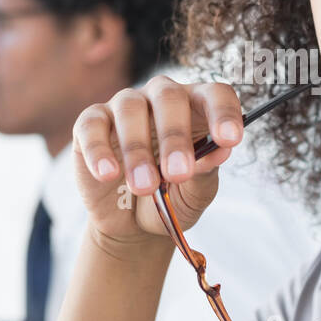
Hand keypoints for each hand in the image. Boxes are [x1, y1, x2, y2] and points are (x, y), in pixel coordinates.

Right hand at [70, 75, 244, 249]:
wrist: (132, 225)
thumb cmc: (172, 198)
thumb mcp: (195, 193)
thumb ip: (206, 172)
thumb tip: (219, 152)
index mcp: (196, 109)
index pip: (215, 95)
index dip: (224, 113)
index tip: (230, 140)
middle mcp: (161, 98)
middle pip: (170, 97)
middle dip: (175, 136)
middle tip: (179, 173)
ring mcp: (124, 106)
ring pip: (130, 109)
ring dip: (138, 149)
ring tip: (145, 186)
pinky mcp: (91, 124)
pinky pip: (92, 126)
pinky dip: (99, 151)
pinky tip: (109, 175)